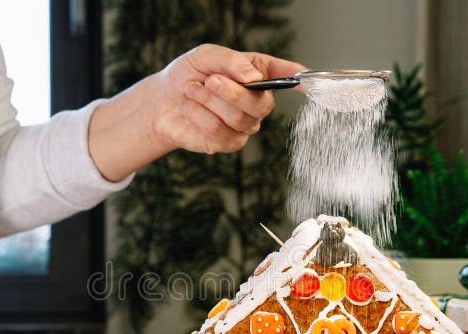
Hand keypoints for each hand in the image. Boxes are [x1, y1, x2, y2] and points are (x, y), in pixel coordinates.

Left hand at [88, 44, 304, 180]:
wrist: (162, 102)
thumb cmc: (188, 74)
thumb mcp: (205, 56)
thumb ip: (230, 61)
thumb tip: (252, 78)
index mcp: (258, 74)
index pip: (286, 76)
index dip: (298, 78)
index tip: (305, 77)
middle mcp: (258, 102)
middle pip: (260, 104)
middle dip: (231, 91)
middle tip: (209, 80)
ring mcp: (246, 125)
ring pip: (238, 118)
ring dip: (209, 101)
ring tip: (190, 90)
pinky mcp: (229, 143)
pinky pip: (220, 132)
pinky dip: (199, 117)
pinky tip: (189, 108)